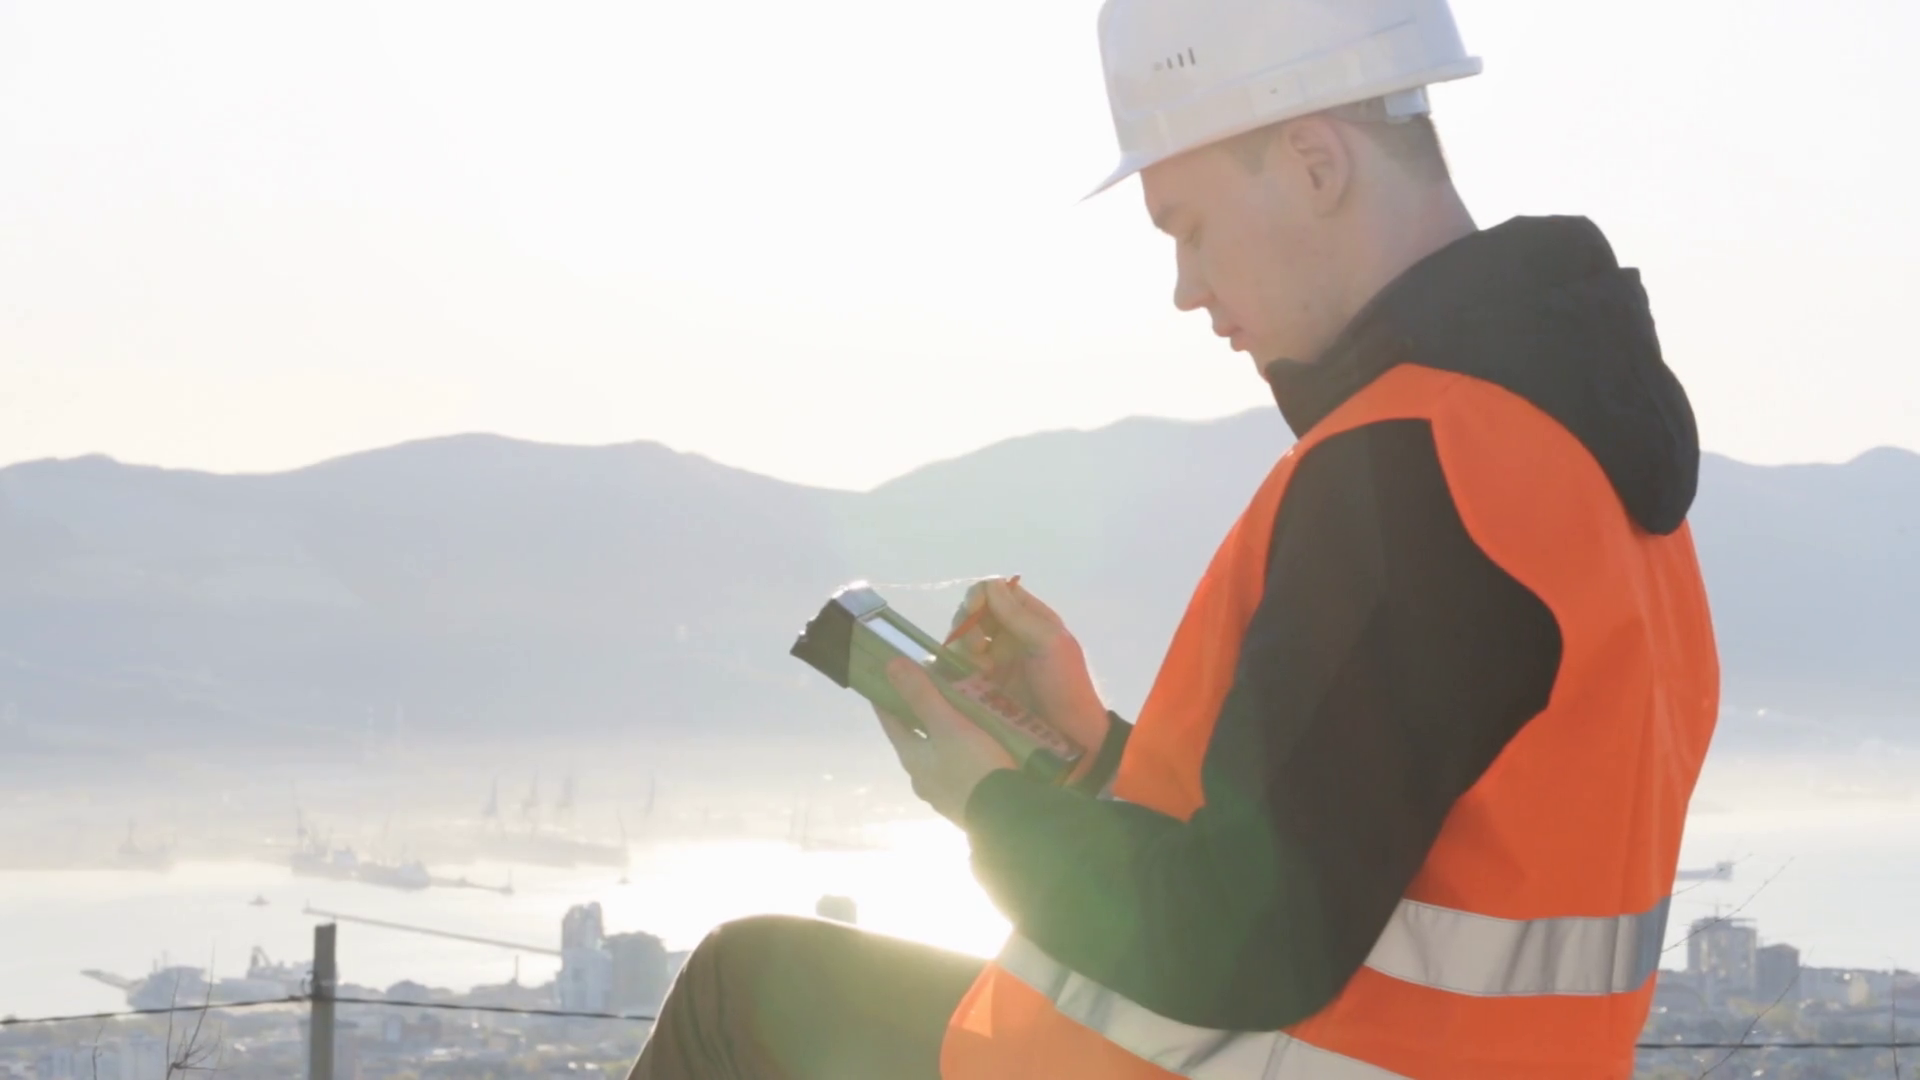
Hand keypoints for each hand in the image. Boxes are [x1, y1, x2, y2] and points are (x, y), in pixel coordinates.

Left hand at [875, 658, 1015, 823]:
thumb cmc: (974, 767)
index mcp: (911, 758)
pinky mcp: (965, 803)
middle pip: (914, 740)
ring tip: (959, 718)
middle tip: (932, 692)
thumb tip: (889, 665)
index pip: (890, 721)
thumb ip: (921, 695)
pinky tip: (977, 749)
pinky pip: (957, 771)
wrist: (1007, 818)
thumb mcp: (948, 725)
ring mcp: (942, 794)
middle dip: (919, 717)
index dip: (886, 698)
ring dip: (942, 738)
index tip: (883, 679)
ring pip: (937, 757)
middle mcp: (921, 779)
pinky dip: (961, 755)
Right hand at [948, 578, 1110, 783]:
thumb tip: (990, 584)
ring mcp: (996, 659)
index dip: (980, 596)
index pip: (997, 592)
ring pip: (964, 639)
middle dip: (968, 624)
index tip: (973, 610)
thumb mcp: (1049, 643)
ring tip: (976, 665)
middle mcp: (1010, 634)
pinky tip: (965, 675)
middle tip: (976, 646)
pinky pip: (961, 666)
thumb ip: (1018, 615)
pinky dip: (956, 666)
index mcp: (1031, 618)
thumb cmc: (1066, 684)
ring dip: (962, 646)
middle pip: (974, 615)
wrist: (1071, 734)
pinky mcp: (984, 684)